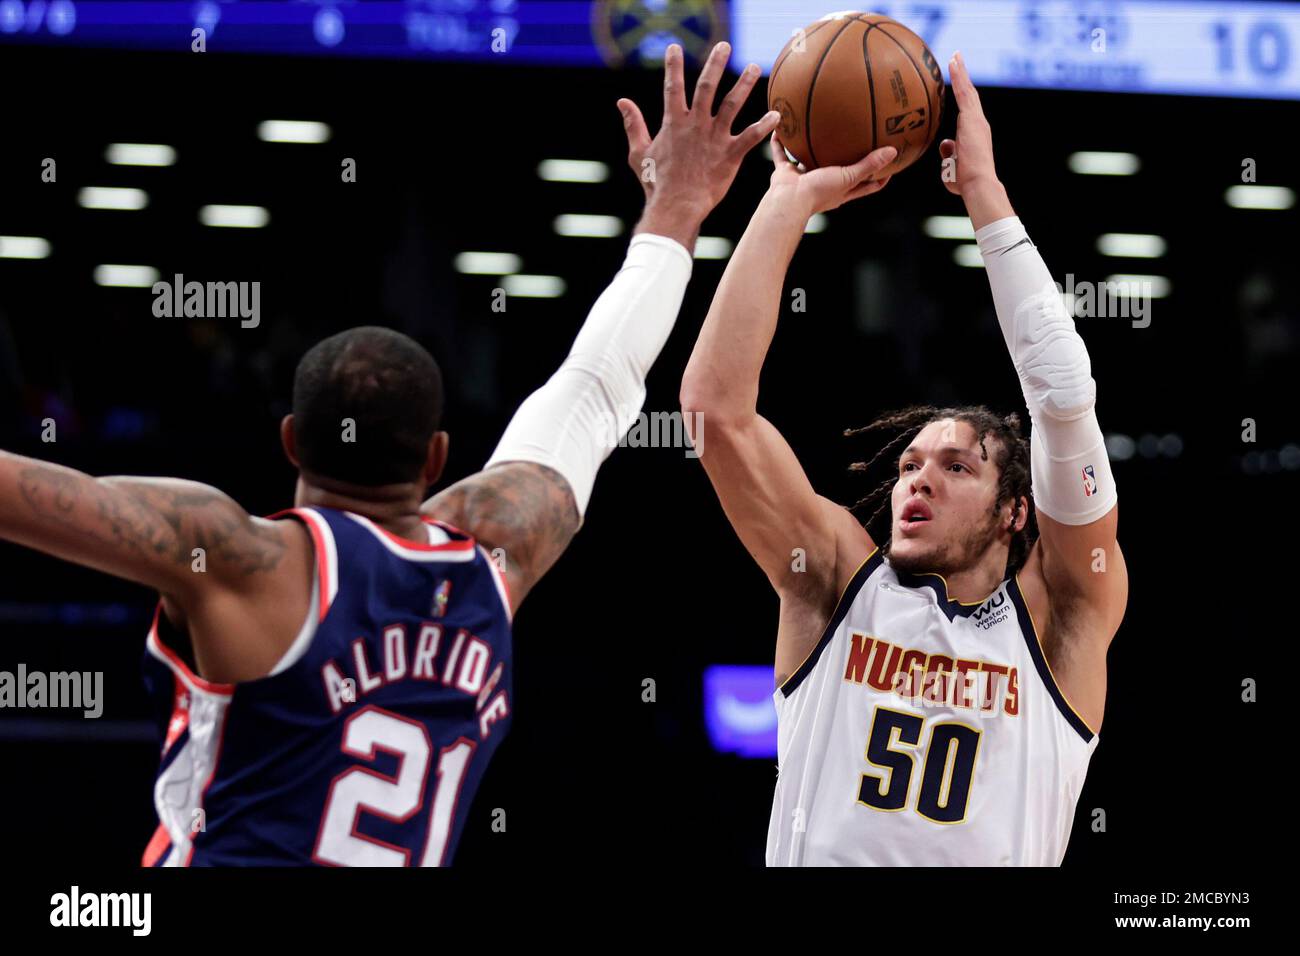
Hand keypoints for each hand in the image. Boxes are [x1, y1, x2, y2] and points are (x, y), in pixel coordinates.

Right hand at [619, 42, 779, 243]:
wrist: (676, 206)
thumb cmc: (656, 183)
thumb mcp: (638, 153)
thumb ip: (633, 125)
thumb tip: (622, 102)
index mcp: (673, 123)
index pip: (672, 87)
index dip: (672, 66)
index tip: (674, 47)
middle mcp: (695, 125)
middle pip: (706, 86)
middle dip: (715, 63)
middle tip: (724, 44)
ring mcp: (714, 138)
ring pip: (732, 104)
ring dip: (744, 84)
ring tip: (754, 67)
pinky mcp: (730, 155)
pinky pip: (750, 137)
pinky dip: (764, 126)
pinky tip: (777, 115)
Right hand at [767, 133, 894, 216]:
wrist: (788, 201)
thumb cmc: (819, 192)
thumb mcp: (848, 177)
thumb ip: (868, 165)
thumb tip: (893, 152)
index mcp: (842, 191)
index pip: (867, 186)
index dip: (880, 178)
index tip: (892, 165)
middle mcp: (825, 185)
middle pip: (841, 172)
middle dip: (849, 159)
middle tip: (859, 139)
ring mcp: (805, 179)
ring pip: (810, 161)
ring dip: (813, 148)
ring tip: (819, 128)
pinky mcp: (786, 174)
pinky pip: (782, 155)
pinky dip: (780, 143)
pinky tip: (782, 126)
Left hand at [938, 51, 999, 196]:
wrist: (978, 184)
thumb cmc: (965, 182)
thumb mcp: (952, 166)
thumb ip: (949, 153)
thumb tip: (945, 144)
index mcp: (974, 132)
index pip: (967, 108)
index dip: (963, 92)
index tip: (957, 78)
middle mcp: (978, 123)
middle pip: (969, 94)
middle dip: (963, 76)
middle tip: (957, 58)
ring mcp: (976, 120)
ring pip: (967, 90)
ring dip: (961, 72)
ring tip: (955, 55)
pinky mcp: (972, 119)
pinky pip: (964, 93)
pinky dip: (959, 77)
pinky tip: (954, 63)